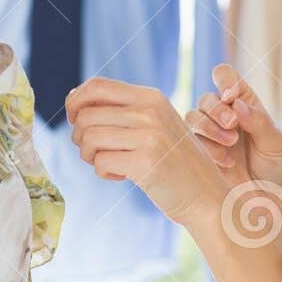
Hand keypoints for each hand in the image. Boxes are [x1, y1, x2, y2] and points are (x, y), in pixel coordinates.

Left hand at [66, 77, 226, 229]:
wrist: (207, 195)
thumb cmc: (174, 161)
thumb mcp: (156, 124)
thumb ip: (124, 109)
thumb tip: (74, 96)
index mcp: (152, 96)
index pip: (97, 86)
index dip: (75, 101)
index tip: (75, 119)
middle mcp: (151, 111)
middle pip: (86, 114)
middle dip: (79, 136)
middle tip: (93, 151)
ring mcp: (150, 136)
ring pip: (88, 138)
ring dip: (88, 155)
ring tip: (107, 163)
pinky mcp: (145, 162)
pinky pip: (100, 162)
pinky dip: (103, 172)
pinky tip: (120, 176)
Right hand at [183, 65, 281, 252]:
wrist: (269, 207)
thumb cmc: (277, 172)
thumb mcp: (275, 145)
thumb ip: (259, 122)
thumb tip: (237, 103)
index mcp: (244, 106)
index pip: (226, 78)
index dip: (224, 78)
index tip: (231, 93)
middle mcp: (222, 118)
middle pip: (206, 98)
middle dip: (217, 108)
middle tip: (232, 125)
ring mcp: (208, 138)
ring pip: (192, 118)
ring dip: (209, 127)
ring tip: (230, 145)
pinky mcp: (196, 157)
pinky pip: (187, 143)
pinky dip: (204, 148)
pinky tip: (223, 162)